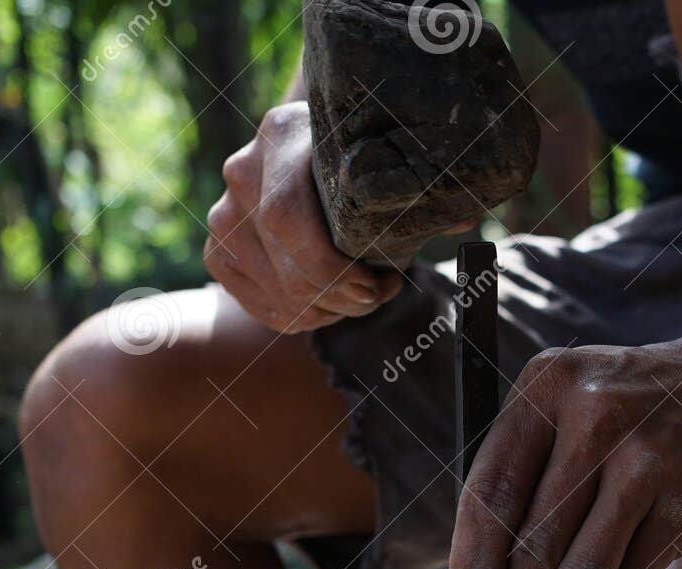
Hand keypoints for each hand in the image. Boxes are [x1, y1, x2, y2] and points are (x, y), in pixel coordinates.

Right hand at [204, 102, 401, 332]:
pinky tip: (335, 303)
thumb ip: (424, 189)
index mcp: (282, 135)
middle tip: (378, 296)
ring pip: (279, 295)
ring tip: (362, 295)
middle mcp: (241, 171)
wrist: (316, 152)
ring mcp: (223, 214)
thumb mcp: (395, 160)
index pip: (286, 218)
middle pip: (286, 265)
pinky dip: (308, 319)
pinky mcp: (220, 254)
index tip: (380, 284)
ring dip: (332, 312)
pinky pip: (265, 309)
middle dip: (344, 297)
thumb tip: (461, 219)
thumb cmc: (366, 160)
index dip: (334, 268)